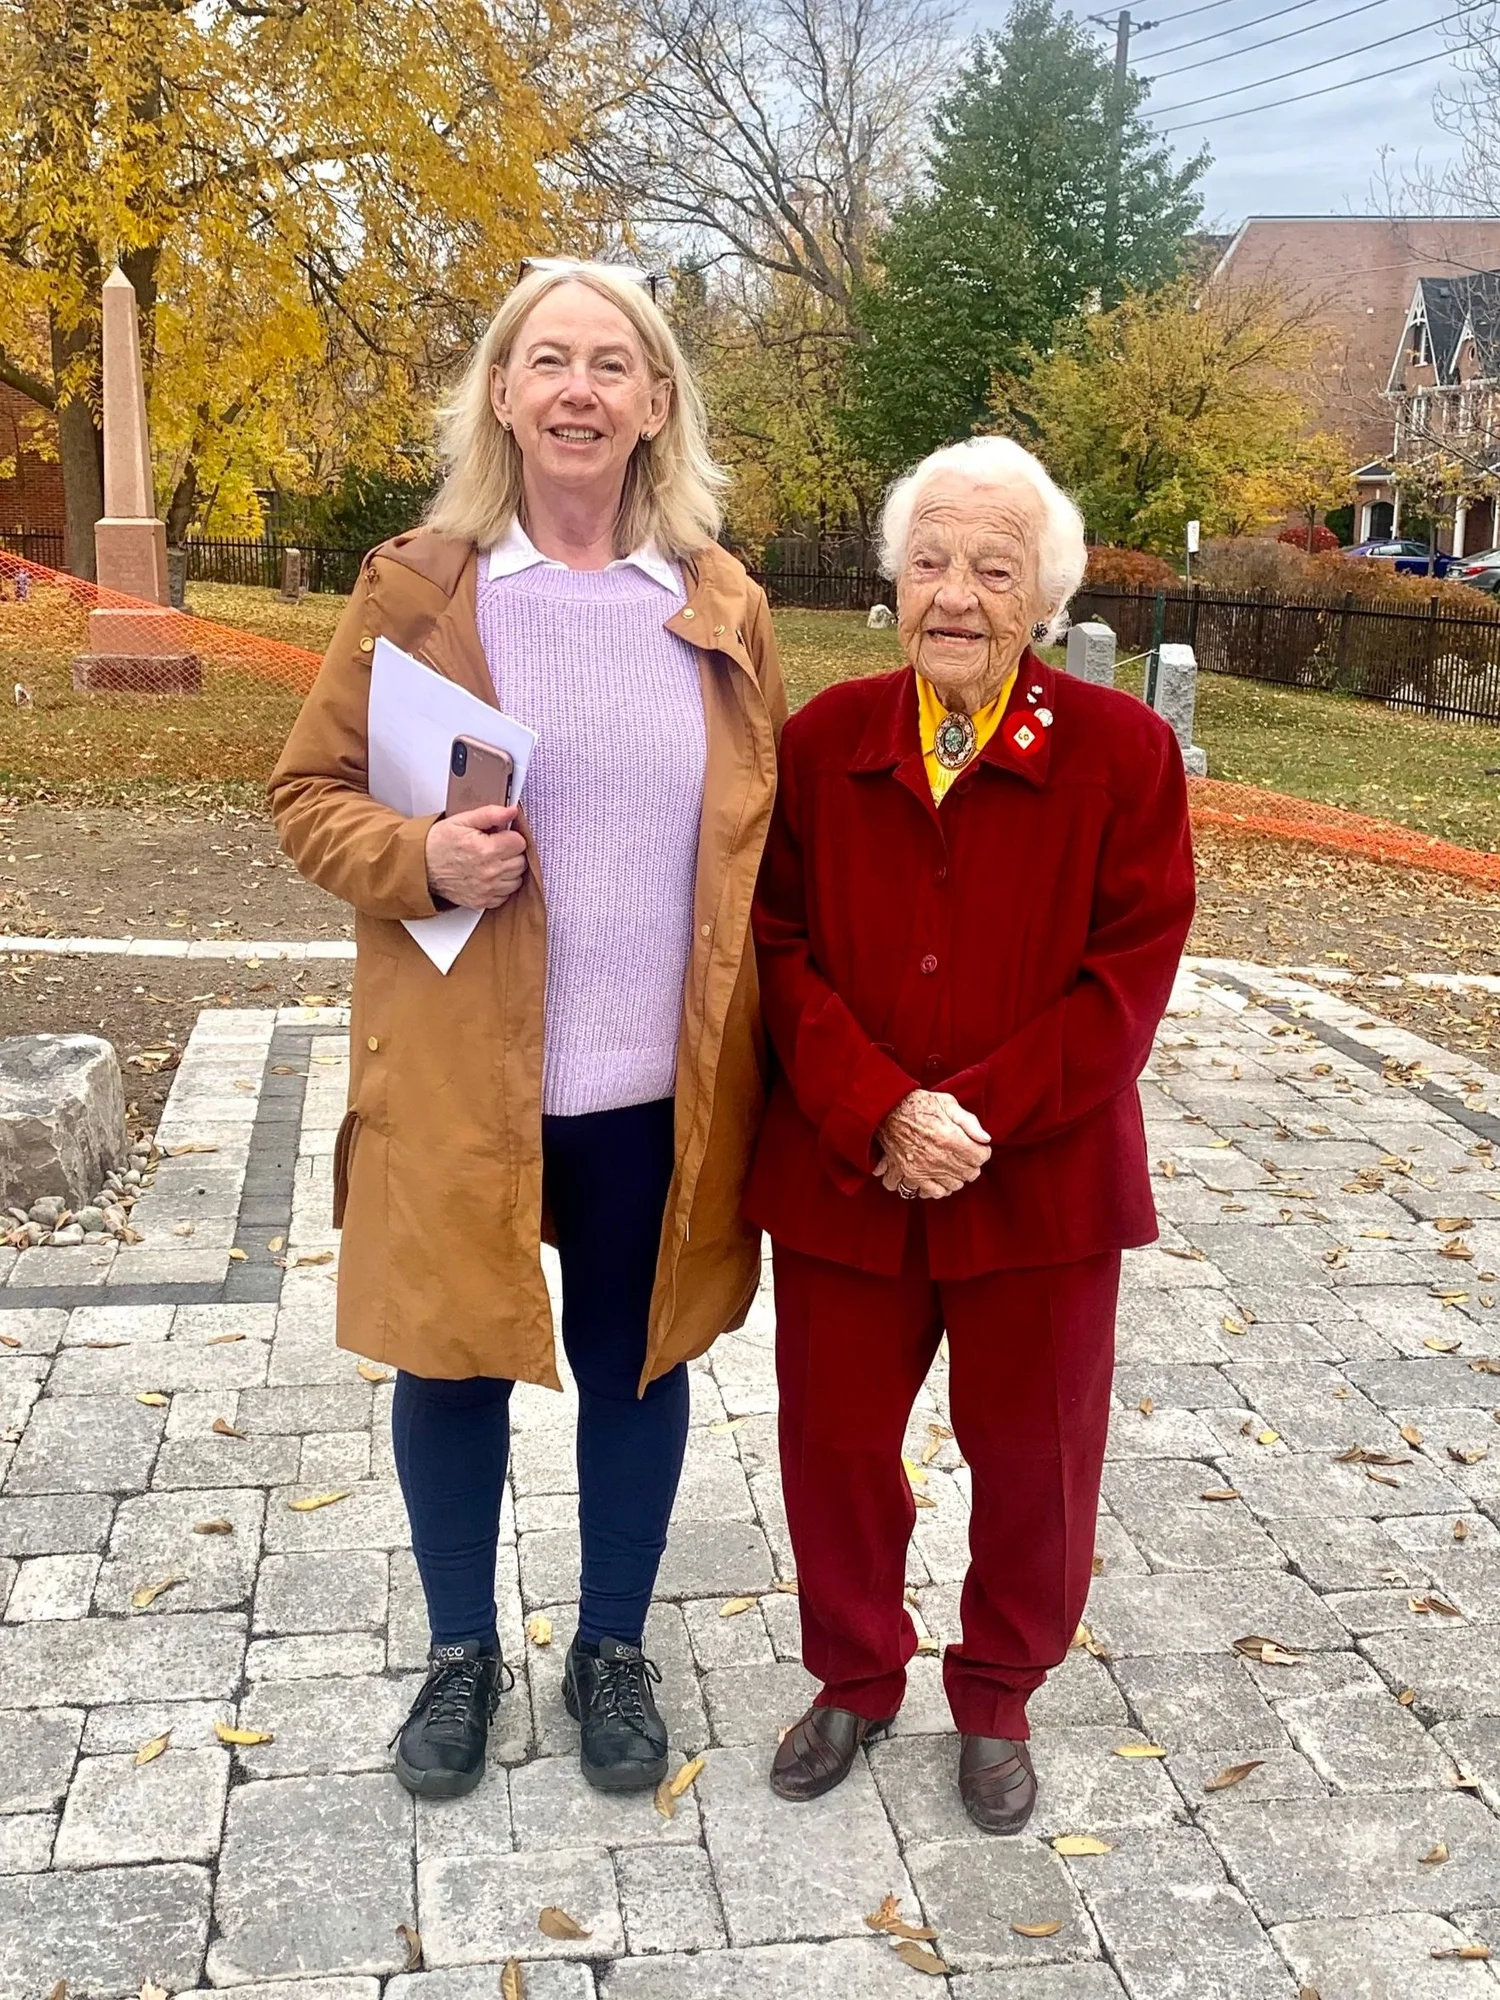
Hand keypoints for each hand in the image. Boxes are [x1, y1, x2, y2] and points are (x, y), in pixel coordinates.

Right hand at [424, 805, 526, 910]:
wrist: (421, 866)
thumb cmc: (439, 842)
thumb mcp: (462, 820)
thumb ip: (490, 814)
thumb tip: (512, 811)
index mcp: (486, 849)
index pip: (520, 843)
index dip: (511, 836)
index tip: (501, 836)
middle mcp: (489, 872)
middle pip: (521, 861)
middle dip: (511, 852)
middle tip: (496, 847)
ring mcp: (486, 889)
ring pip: (517, 879)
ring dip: (509, 870)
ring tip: (493, 861)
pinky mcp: (482, 901)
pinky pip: (506, 895)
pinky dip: (501, 886)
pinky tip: (490, 876)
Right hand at [875, 1089, 990, 1199]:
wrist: (888, 1111)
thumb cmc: (920, 1105)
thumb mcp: (947, 1103)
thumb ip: (969, 1122)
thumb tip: (986, 1139)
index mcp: (950, 1137)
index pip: (981, 1157)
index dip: (982, 1151)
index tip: (977, 1146)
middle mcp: (939, 1156)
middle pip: (970, 1172)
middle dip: (972, 1163)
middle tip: (966, 1154)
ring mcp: (926, 1168)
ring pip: (956, 1184)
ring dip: (959, 1175)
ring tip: (954, 1164)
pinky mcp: (913, 1175)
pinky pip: (936, 1192)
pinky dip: (943, 1187)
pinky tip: (942, 1176)